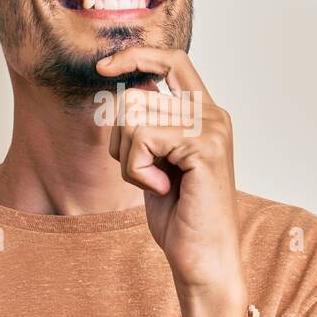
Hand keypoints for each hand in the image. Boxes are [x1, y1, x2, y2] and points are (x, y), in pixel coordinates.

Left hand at [96, 49, 246, 316]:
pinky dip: (137, 170)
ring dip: (128, 159)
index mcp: (205, 113)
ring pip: (132, 117)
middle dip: (120, 140)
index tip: (103, 66)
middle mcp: (213, 114)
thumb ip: (148, 124)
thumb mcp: (157, 160)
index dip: (136, 56)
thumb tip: (123, 89)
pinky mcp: (204, 146)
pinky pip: (141, 139)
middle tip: (144, 173)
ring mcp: (212, 128)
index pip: (172, 60)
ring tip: (156, 182)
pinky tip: (161, 189)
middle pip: (134, 96)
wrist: (204, 260)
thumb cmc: (181, 217)